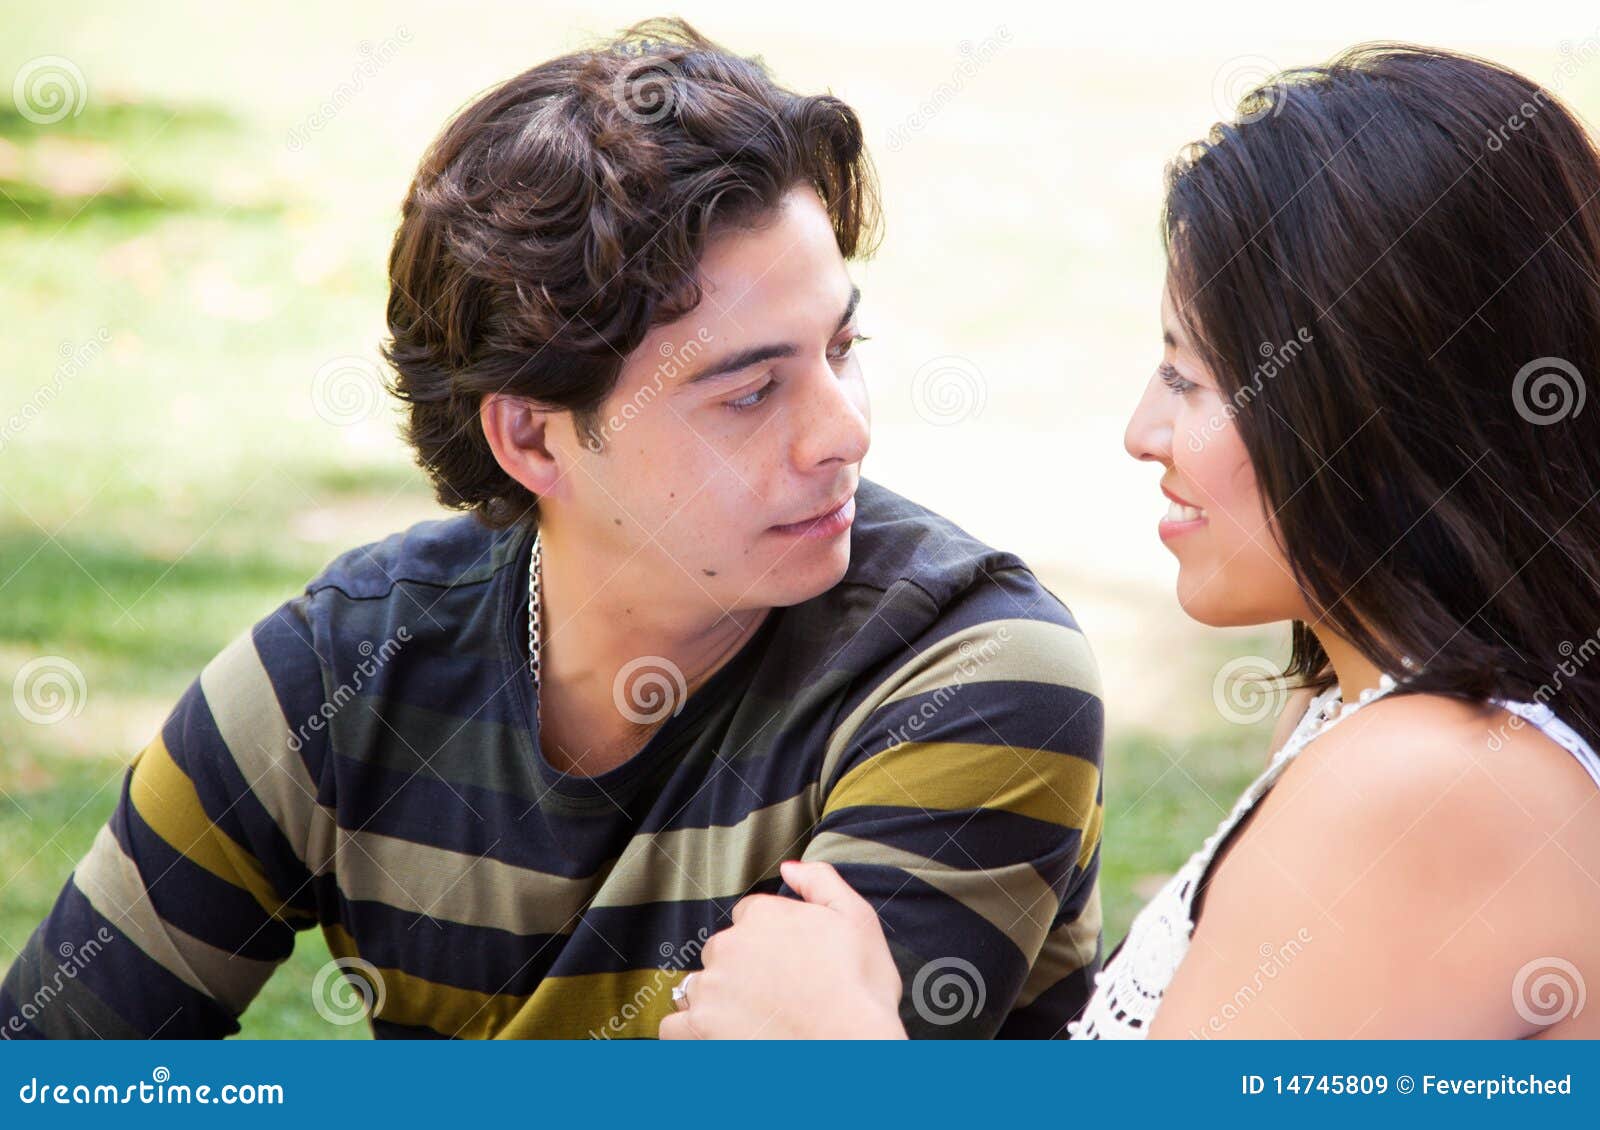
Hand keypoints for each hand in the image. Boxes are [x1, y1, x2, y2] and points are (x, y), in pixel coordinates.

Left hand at [659, 860, 907, 1038]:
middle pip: (721, 952)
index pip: (748, 920)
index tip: (788, 967)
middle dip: (741, 971)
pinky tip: (716, 1040)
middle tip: (774, 999)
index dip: (769, 944)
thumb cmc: (861, 989)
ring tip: (750, 1024)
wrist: (852, 1050)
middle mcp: (728, 945)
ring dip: (717, 1002)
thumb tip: (789, 867)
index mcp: (762, 914)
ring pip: (699, 988)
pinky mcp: (698, 1029)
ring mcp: (710, 988)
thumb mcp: (857, 918)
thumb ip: (820, 880)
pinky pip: (673, 1027)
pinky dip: (688, 1034)